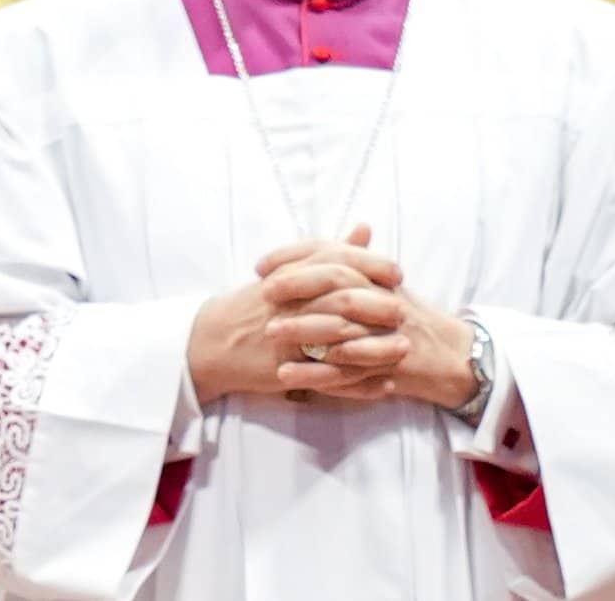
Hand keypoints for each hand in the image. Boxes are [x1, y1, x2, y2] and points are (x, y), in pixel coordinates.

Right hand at [189, 225, 406, 404]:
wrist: (211, 341)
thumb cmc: (254, 306)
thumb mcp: (287, 273)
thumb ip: (328, 254)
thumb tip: (365, 230)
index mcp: (289, 276)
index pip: (333, 261)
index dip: (369, 265)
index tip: (396, 273)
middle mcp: (287, 302)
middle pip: (340, 298)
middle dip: (377, 304)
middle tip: (404, 311)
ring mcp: (286, 334)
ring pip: (338, 338)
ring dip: (376, 345)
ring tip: (404, 348)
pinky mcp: (285, 367)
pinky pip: (330, 376)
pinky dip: (360, 383)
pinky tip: (385, 385)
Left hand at [264, 268, 474, 410]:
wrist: (453, 358)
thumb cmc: (409, 319)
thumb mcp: (382, 287)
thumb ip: (350, 264)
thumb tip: (309, 249)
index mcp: (379, 278)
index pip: (334, 255)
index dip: (295, 257)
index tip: (261, 266)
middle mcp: (385, 300)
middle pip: (338, 285)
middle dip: (296, 287)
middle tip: (263, 296)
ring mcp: (388, 334)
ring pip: (341, 329)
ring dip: (302, 331)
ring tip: (269, 334)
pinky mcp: (389, 367)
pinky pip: (348, 372)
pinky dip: (315, 374)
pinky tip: (285, 375)